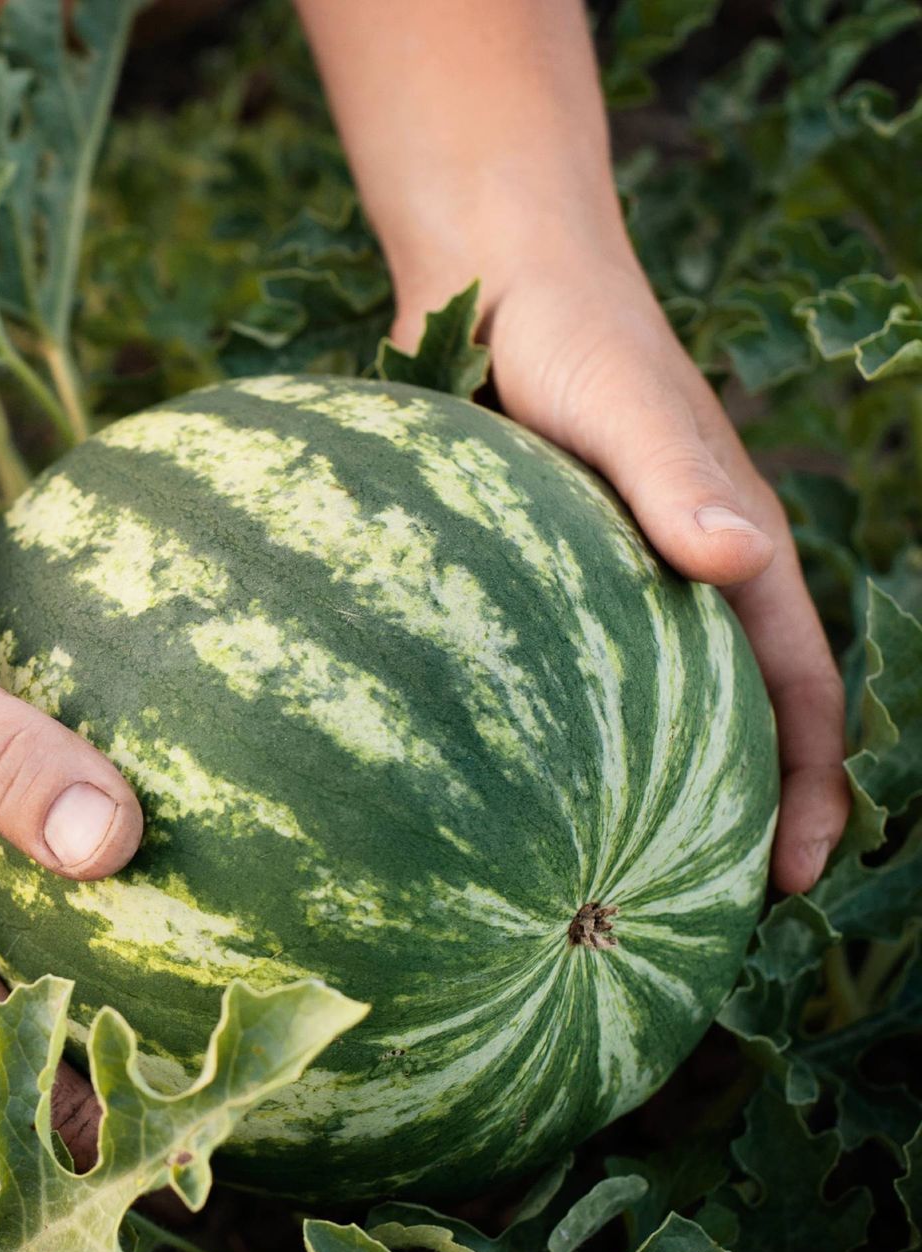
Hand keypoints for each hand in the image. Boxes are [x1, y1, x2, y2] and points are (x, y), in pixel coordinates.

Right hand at [0, 500, 145, 1162]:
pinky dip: (90, 915)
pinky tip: (178, 901)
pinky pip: (29, 894)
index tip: (151, 1143)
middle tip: (204, 1108)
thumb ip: (0, 759)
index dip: (54, 1100)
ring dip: (92, 1003)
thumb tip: (106, 847)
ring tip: (208, 1034)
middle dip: (85, 1077)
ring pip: (15, 963)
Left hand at [392, 247, 848, 892]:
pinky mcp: (535, 579)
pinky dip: (555, 738)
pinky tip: (496, 796)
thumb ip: (677, 479)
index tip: (799, 878)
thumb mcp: (629, 407)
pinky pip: (559, 674)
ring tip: (599, 885)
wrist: (490, 282)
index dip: (811, 783)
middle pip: (725, 719)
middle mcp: (677, 580)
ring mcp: (605, 585)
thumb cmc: (572, 338)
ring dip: (641, 792)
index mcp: (729, 552)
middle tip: (697, 917)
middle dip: (730, 816)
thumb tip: (736, 559)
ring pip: (641, 709)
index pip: (796, 687)